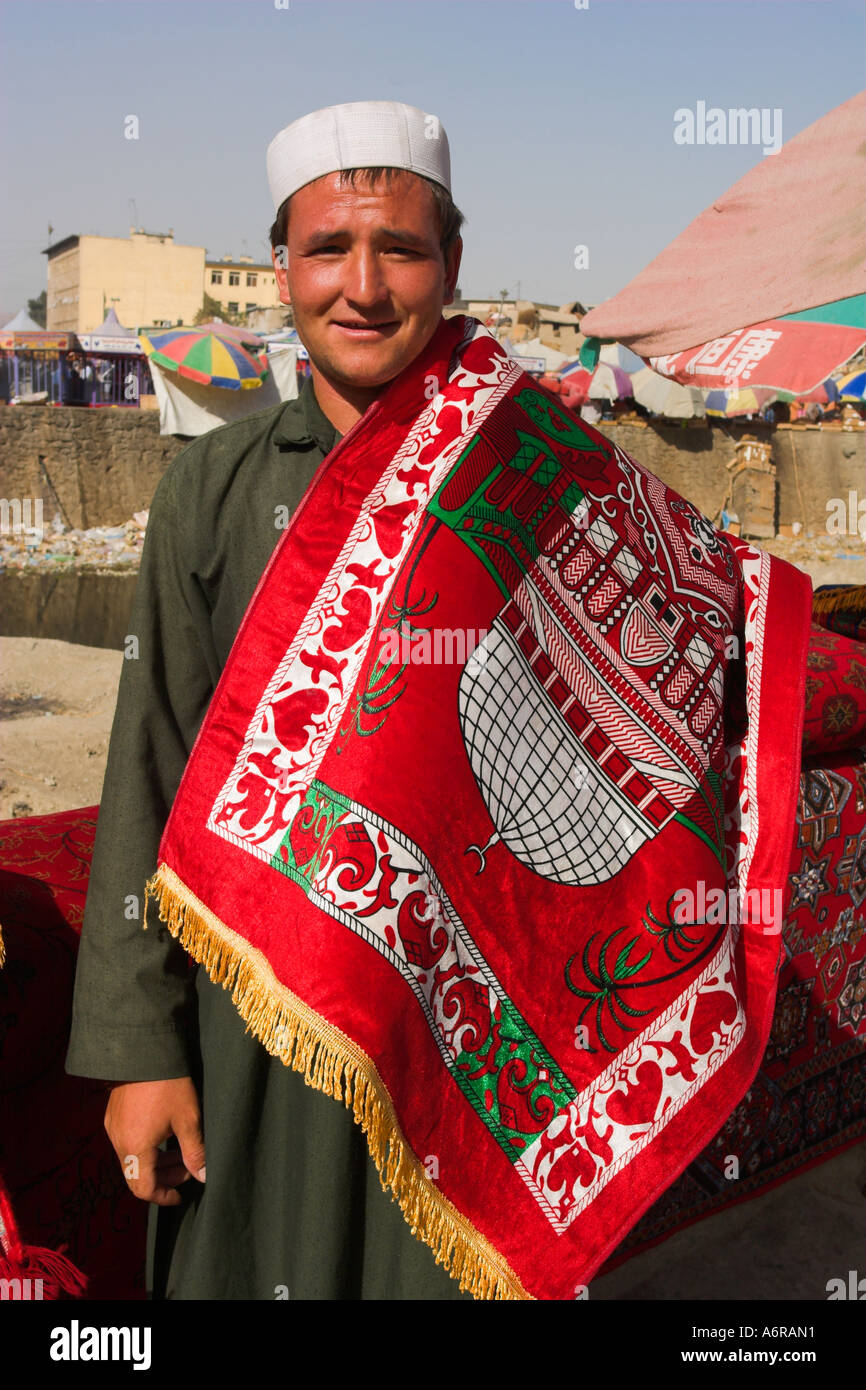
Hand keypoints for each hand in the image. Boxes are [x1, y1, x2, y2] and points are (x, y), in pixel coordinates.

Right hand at [105, 1077, 205, 1206]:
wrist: (144, 1048)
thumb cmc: (169, 1084)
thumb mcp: (188, 1119)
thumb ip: (195, 1152)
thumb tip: (203, 1176)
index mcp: (135, 1148)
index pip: (144, 1189)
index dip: (164, 1196)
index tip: (181, 1195)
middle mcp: (118, 1141)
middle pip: (137, 1175)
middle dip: (164, 1177)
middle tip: (188, 1167)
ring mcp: (113, 1126)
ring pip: (132, 1158)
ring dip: (156, 1160)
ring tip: (180, 1150)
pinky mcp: (114, 1113)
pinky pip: (127, 1141)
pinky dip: (146, 1146)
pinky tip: (165, 1133)